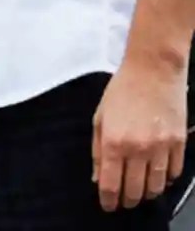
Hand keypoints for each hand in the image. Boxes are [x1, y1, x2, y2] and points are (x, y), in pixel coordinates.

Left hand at [93, 58, 187, 210]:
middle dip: (128, 200)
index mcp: (114, 142)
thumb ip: (97, 150)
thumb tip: (98, 177)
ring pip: (157, 186)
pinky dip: (167, 180)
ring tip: (141, 193)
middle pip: (135, 190)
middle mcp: (138, 149)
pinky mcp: (179, 143)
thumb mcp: (99, 118)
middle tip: (125, 201)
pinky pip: (175, 172)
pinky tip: (159, 178)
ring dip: (148, 194)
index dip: (109, 200)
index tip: (108, 206)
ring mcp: (162, 147)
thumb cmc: (122, 90)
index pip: (111, 184)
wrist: (153, 70)